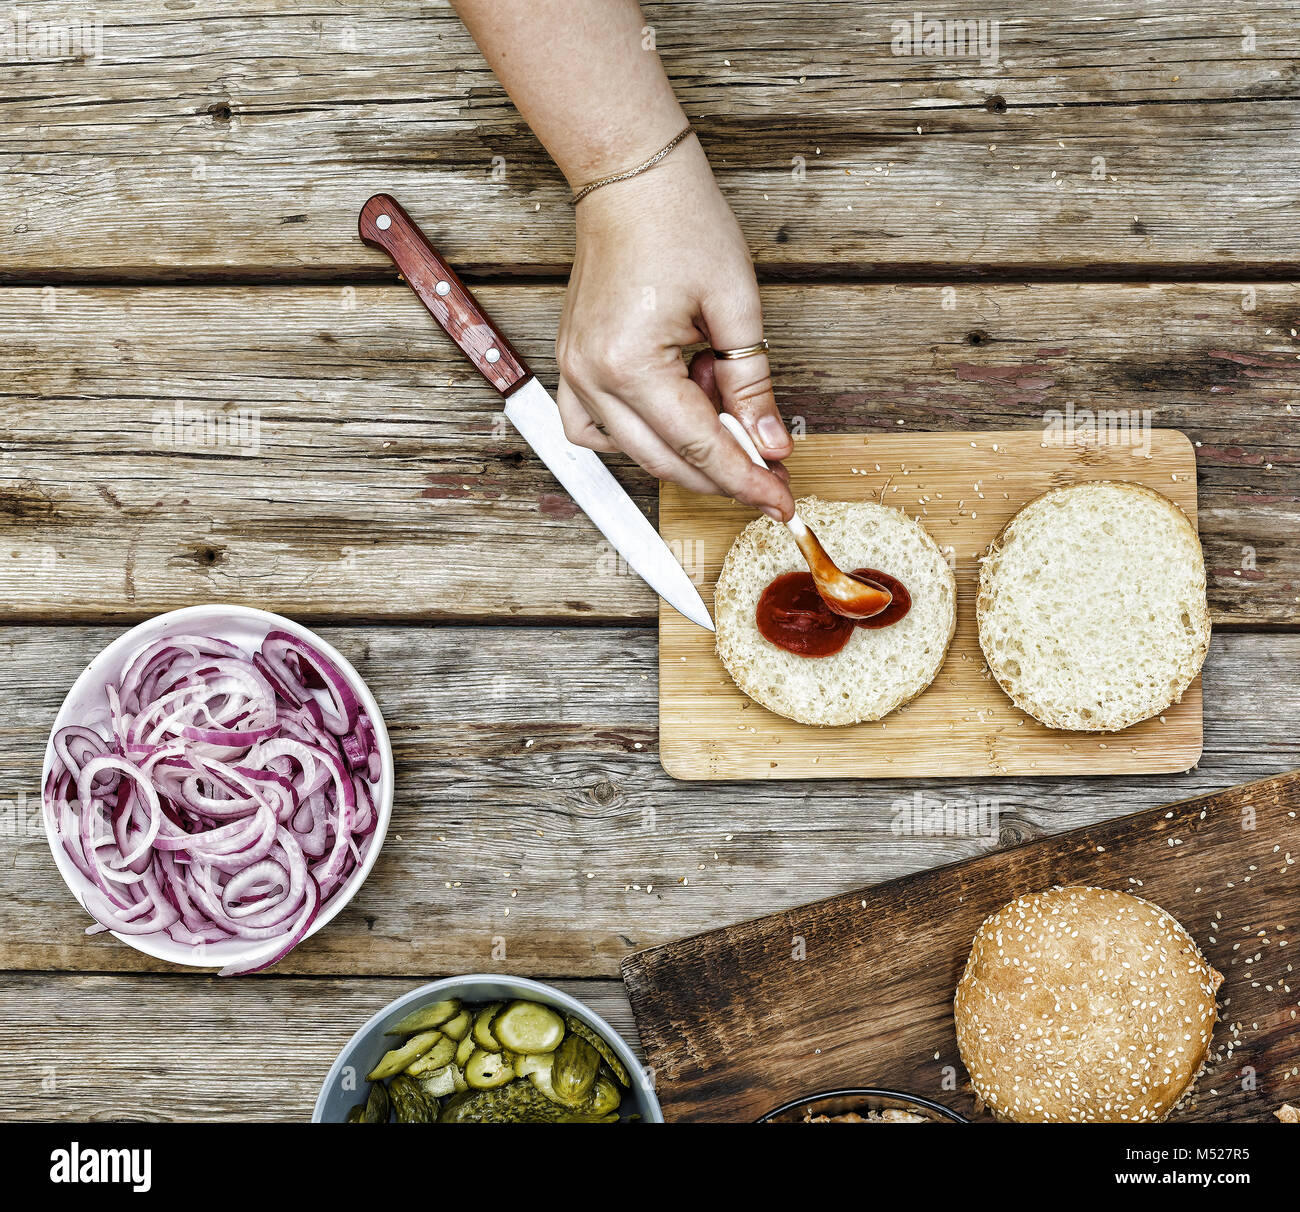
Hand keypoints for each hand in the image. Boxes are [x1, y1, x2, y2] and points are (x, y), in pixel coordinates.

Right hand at [555, 136, 794, 519]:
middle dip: (724, 474)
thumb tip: (771, 444)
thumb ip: (753, 384)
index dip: (748, 479)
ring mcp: (574, 373)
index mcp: (630, 363)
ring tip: (720, 405)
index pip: (701, 447)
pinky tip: (670, 412)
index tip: (783, 501)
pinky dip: (637, 437)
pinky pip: (597, 429)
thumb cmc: (681, 221)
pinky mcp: (574, 365)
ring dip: (684, 453)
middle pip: (666, 462)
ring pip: (632, 453)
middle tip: (771, 473)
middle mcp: (591, 377)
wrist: (629, 177)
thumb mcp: (736, 306)